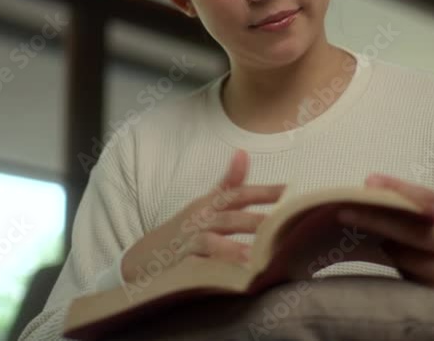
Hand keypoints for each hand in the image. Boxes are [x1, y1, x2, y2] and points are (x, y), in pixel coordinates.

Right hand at [121, 149, 285, 282]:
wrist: (142, 258)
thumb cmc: (183, 229)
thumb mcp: (205, 204)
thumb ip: (228, 183)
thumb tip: (243, 153)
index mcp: (208, 205)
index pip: (238, 194)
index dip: (263, 192)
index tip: (290, 190)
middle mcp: (198, 221)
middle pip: (227, 218)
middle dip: (253, 220)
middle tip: (280, 223)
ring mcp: (186, 244)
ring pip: (209, 243)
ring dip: (230, 248)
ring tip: (253, 257)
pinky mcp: (178, 266)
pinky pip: (194, 270)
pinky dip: (209, 273)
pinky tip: (227, 280)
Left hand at [336, 173, 433, 323]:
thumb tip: (385, 196)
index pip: (431, 201)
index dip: (399, 190)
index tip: (370, 182)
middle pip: (416, 233)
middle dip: (378, 221)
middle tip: (345, 211)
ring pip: (411, 261)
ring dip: (388, 249)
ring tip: (375, 239)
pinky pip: (417, 284)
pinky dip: (401, 272)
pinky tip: (393, 263)